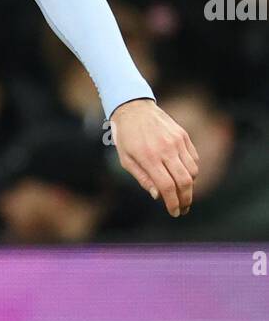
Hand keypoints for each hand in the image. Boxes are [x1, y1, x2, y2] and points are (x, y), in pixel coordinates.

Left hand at [110, 98, 198, 216]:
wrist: (134, 109)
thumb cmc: (126, 137)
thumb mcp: (126, 160)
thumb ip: (143, 179)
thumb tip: (158, 196)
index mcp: (149, 157)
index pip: (167, 186)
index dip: (173, 202)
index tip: (174, 212)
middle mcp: (166, 149)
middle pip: (184, 181)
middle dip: (186, 199)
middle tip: (183, 208)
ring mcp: (177, 141)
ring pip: (192, 171)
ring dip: (190, 186)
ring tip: (182, 193)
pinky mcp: (183, 136)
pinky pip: (194, 158)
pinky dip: (192, 171)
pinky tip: (184, 176)